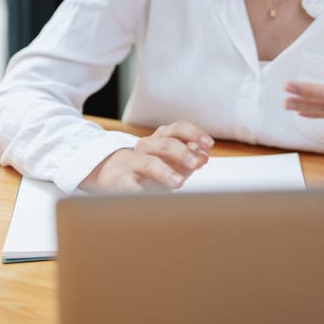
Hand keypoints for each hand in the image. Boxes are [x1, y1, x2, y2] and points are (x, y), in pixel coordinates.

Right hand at [79, 121, 213, 192]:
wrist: (114, 174)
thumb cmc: (151, 168)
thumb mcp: (172, 160)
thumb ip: (190, 156)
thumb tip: (204, 155)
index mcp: (161, 138)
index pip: (178, 128)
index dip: (194, 134)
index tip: (209, 144)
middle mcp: (147, 146)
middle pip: (166, 144)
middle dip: (183, 153)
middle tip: (197, 163)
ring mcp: (134, 162)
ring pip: (150, 163)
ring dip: (166, 171)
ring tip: (179, 182)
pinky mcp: (123, 180)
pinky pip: (133, 183)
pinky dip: (143, 188)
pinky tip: (152, 195)